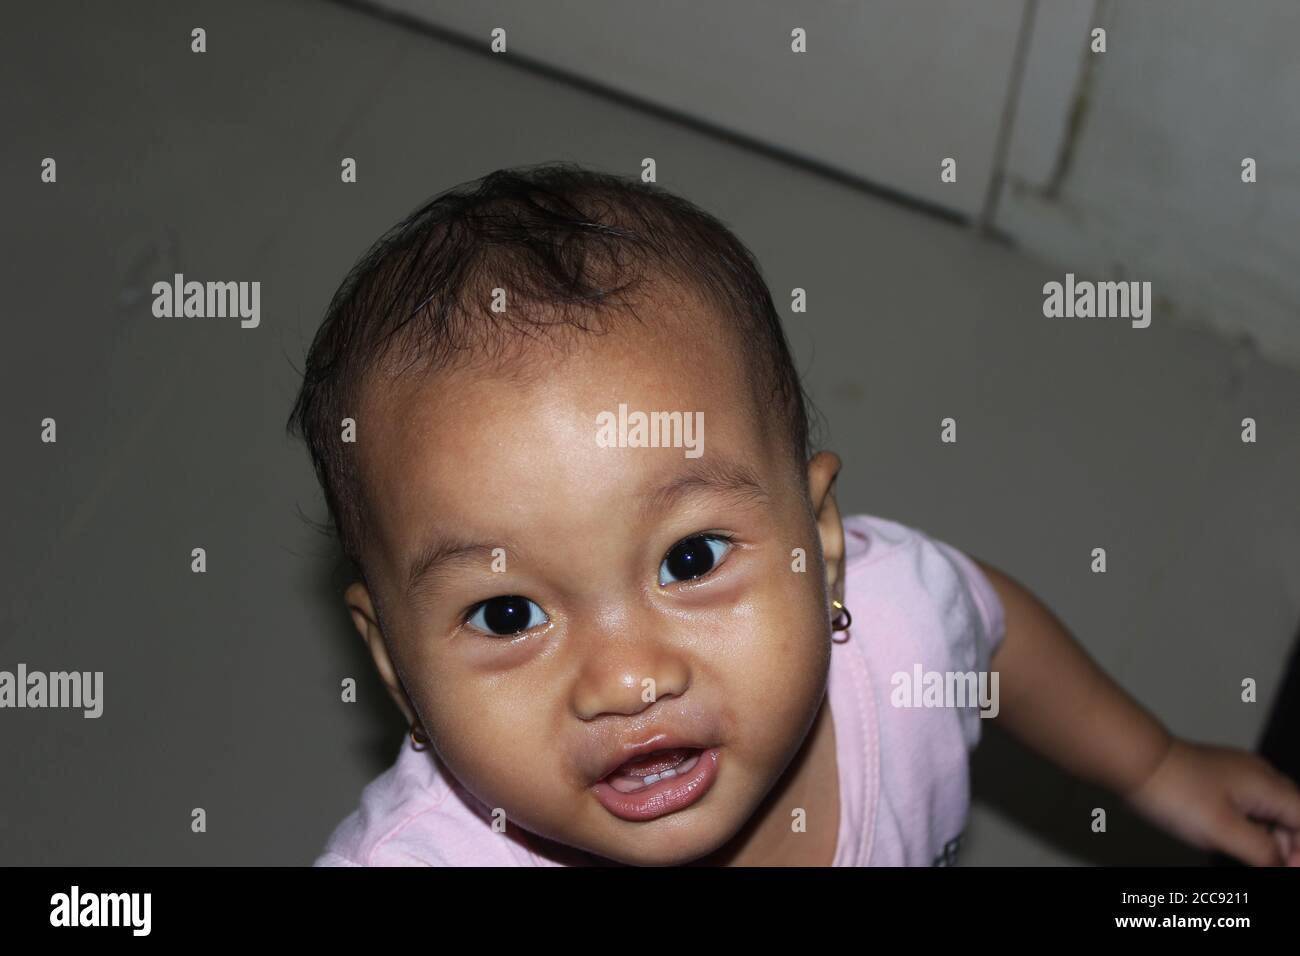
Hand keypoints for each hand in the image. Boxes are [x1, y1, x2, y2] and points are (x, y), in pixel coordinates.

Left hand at [1123, 738, 1299, 865]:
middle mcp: (1258, 776)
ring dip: (1267, 838)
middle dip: (1288, 846)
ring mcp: (1237, 776)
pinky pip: (1246, 807)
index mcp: (1268, 785)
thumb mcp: (1224, 830)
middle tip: (1271, 867)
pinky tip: (1233, 841)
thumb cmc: (1176, 791)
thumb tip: (1282, 864)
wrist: (1136, 762)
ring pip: (1268, 812)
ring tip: (1250, 858)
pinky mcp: (1217, 780)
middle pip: (1292, 816)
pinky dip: (1248, 827)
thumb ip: (1262, 851)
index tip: (1287, 868)